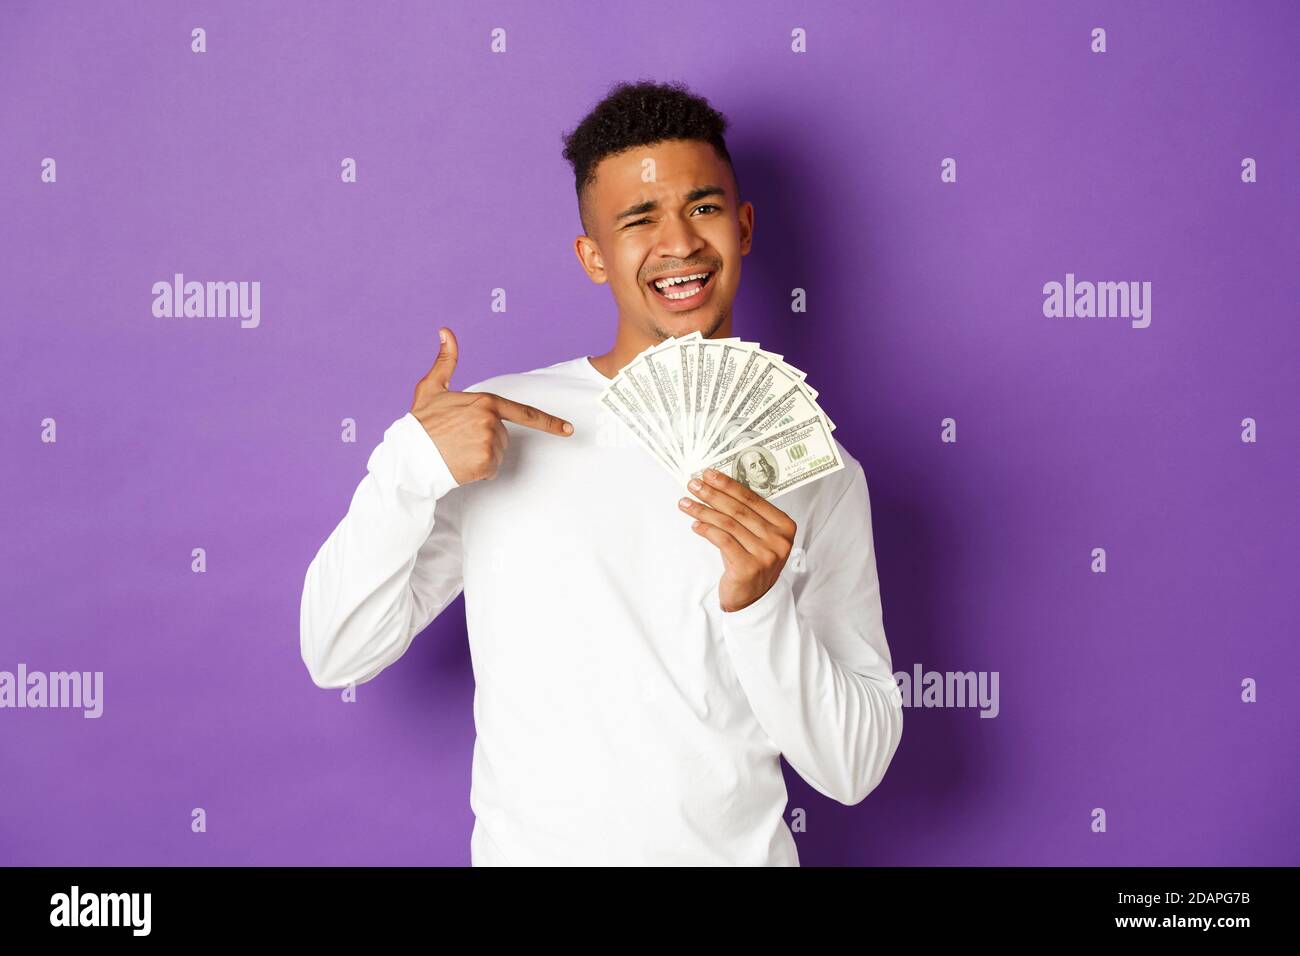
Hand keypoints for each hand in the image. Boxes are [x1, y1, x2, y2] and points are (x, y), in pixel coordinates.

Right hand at [410, 326, 573, 484]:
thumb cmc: (420, 422)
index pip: (524, 413)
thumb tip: (445, 332)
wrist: (408, 455)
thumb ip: (445, 361)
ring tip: (457, 450)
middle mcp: (490, 422)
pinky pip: (491, 468)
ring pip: (497, 452)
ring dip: (482, 454)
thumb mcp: (432, 387)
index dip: (550, 422)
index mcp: (485, 402)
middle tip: (459, 438)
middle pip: (502, 435)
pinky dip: (478, 469)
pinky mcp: (485, 464)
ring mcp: (489, 444)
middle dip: (485, 438)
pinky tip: (460, 463)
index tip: (569, 430)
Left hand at [680, 468, 796, 611]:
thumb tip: (716, 487)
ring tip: (686, 503)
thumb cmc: (752, 562)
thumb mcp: (757, 536)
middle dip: (712, 494)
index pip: (753, 499)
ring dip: (703, 511)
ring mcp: (765, 555)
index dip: (728, 484)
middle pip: (739, 510)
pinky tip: (695, 525)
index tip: (709, 475)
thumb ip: (746, 515)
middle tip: (693, 484)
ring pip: (728, 524)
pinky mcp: (748, 568)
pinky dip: (706, 530)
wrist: (752, 599)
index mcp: (785, 526)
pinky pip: (722, 541)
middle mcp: (778, 540)